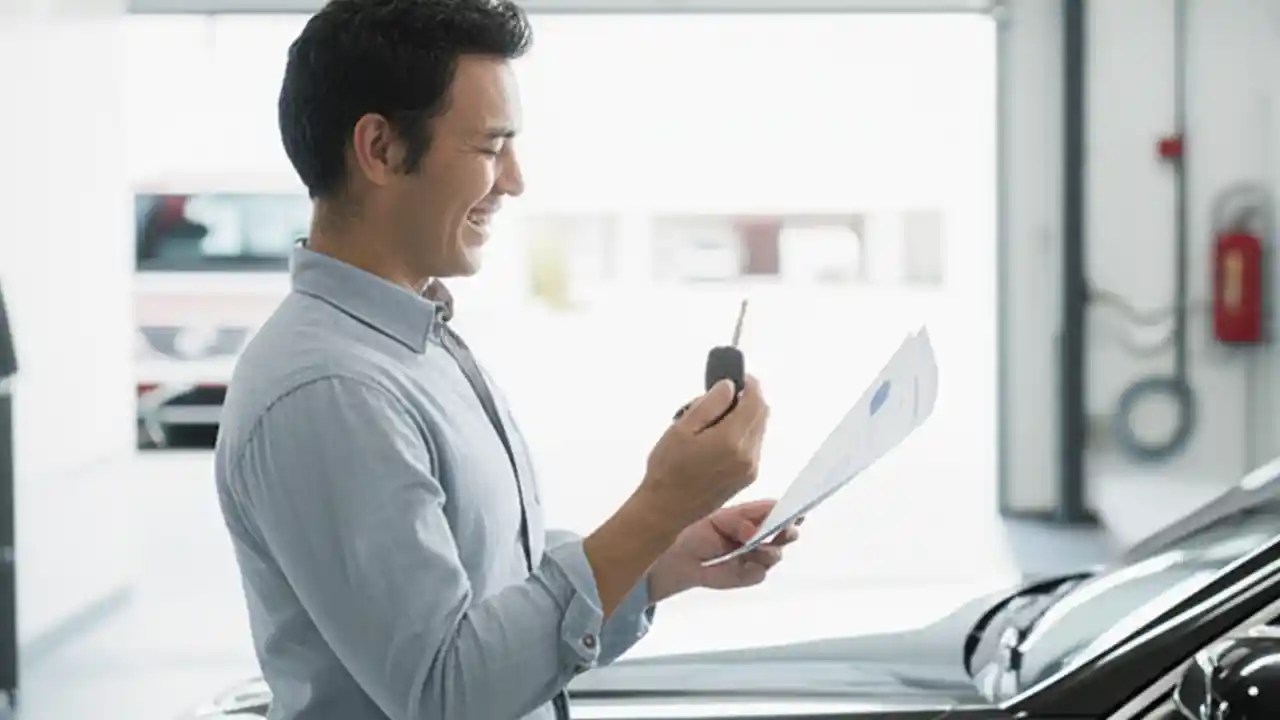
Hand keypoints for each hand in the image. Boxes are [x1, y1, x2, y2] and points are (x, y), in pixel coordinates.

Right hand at [639, 375, 769, 533]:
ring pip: (759, 430)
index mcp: (732, 440)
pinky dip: (744, 434)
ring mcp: (750, 468)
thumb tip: (729, 386)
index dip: (750, 385)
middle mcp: (748, 454)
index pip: (755, 402)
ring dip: (747, 417)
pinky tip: (721, 437)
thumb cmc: (668, 467)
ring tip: (719, 417)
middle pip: (762, 415)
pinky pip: (754, 446)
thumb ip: (709, 404)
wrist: (667, 509)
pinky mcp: (747, 478)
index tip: (739, 377)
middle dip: (750, 399)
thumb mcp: (681, 429)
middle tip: (726, 395)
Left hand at [648, 499, 801, 601]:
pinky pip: (759, 573)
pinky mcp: (749, 575)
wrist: (683, 558)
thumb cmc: (700, 532)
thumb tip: (754, 532)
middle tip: (787, 530)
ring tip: (755, 547)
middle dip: (788, 531)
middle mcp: (760, 536)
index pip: (776, 511)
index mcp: (753, 518)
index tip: (797, 511)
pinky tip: (742, 565)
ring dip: (768, 551)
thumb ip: (739, 522)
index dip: (789, 510)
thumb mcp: (719, 520)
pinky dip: (753, 569)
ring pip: (775, 555)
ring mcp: (757, 557)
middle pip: (785, 533)